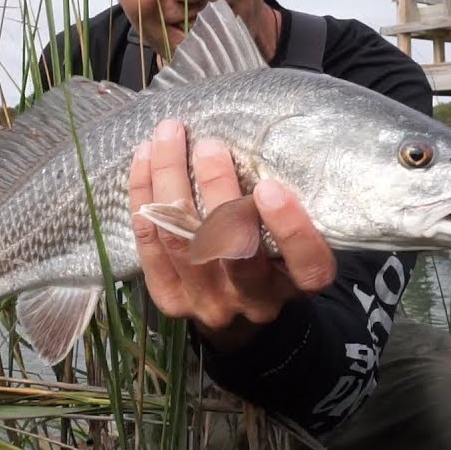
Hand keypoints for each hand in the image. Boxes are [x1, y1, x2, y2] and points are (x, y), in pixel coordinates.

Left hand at [128, 119, 337, 351]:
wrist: (237, 312)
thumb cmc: (270, 256)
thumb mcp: (291, 240)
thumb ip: (287, 207)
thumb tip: (261, 144)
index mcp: (293, 283)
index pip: (306, 265)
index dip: (290, 228)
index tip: (270, 187)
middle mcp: (252, 300)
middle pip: (230, 246)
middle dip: (215, 189)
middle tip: (208, 145)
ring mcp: (207, 301)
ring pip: (180, 239)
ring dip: (170, 179)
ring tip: (169, 137)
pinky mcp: (170, 298)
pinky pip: (149, 243)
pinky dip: (144, 196)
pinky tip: (145, 158)